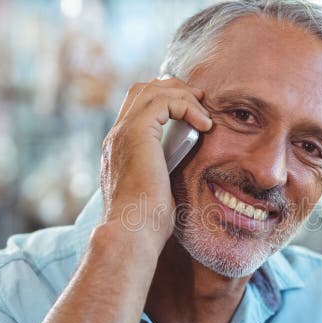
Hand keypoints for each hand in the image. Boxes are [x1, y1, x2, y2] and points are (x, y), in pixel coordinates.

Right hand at [99, 77, 211, 248]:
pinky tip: (204, 125)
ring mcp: (123, 133)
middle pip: (142, 90)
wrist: (132, 233)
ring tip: (205, 113)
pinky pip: (165, 101)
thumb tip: (181, 170)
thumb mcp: (157, 191)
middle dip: (174, 89)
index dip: (164, 100)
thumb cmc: (147, 224)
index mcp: (118, 149)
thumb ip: (163, 172)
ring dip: (184, 96)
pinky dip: (188, 106)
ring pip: (152, 89)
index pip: (137, 108)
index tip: (191, 111)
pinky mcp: (138, 133)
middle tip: (200, 101)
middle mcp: (116, 136)